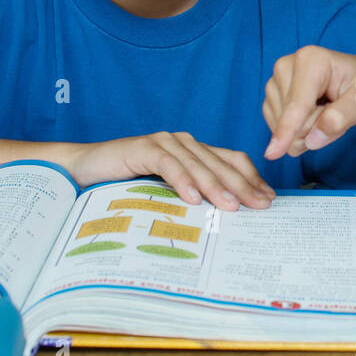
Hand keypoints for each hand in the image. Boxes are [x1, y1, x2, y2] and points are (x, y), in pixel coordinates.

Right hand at [66, 132, 275, 209]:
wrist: (87, 168)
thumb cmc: (129, 183)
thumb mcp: (168, 189)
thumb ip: (194, 192)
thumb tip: (227, 213)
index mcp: (194, 149)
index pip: (232, 160)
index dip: (251, 178)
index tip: (268, 198)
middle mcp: (184, 142)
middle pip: (220, 164)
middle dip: (243, 186)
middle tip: (260, 205)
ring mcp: (165, 142)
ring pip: (198, 165)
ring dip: (216, 187)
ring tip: (232, 206)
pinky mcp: (144, 147)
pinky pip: (168, 165)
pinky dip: (182, 182)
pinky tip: (192, 199)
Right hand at [263, 45, 355, 158]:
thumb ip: (341, 119)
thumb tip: (312, 140)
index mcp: (311, 60)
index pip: (297, 105)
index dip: (287, 130)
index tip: (273, 153)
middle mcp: (286, 66)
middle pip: (289, 120)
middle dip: (314, 127)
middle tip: (337, 109)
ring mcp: (276, 81)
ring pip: (280, 127)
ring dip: (307, 129)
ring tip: (327, 109)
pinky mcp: (272, 96)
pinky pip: (278, 129)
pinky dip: (298, 130)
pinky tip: (314, 115)